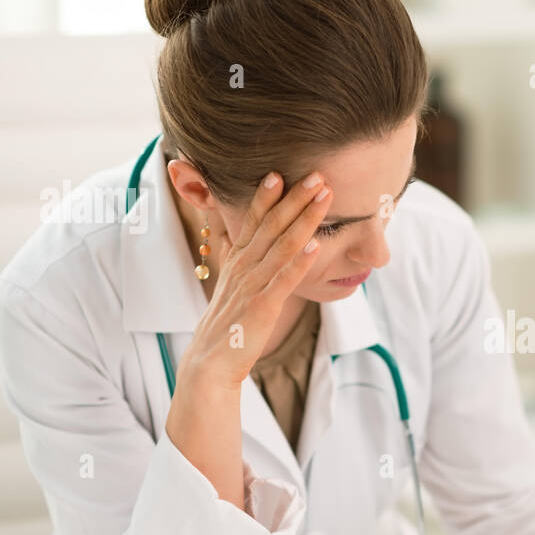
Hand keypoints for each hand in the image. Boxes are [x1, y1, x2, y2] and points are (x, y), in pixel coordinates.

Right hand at [178, 171, 334, 390]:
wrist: (211, 362)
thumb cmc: (224, 323)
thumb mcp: (227, 284)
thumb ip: (230, 257)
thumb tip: (227, 236)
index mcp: (238, 260)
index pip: (253, 221)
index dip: (266, 196)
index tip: (280, 172)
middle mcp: (245, 267)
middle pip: (272, 225)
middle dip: (295, 198)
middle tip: (316, 174)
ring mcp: (254, 285)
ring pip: (282, 245)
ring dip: (304, 219)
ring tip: (323, 196)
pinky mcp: (263, 306)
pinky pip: (284, 280)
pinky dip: (300, 262)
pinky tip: (316, 246)